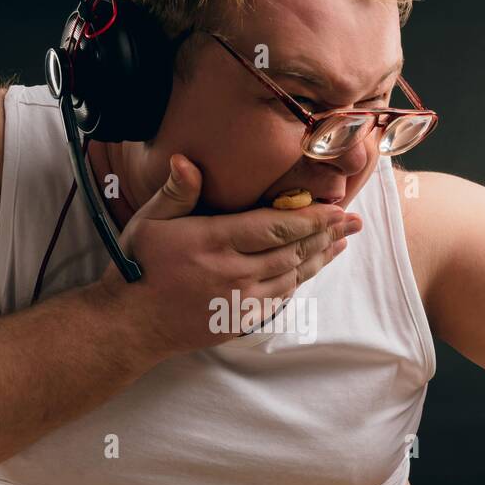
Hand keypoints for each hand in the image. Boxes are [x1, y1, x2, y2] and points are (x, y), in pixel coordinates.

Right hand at [95, 154, 361, 356]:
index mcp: (215, 242)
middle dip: (327, 233)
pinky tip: (310, 269)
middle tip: (353, 221)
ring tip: (341, 242)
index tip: (337, 208)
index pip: (277, 227)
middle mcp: (234, 273)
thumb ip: (177, 191)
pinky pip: (280, 299)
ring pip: (292, 275)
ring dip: (320, 258)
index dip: (312, 218)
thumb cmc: (138, 267)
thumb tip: (188, 160)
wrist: (131, 325)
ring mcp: (240, 301)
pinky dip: (300, 281)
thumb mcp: (150, 221)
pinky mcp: (240, 321)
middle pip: (293, 250)